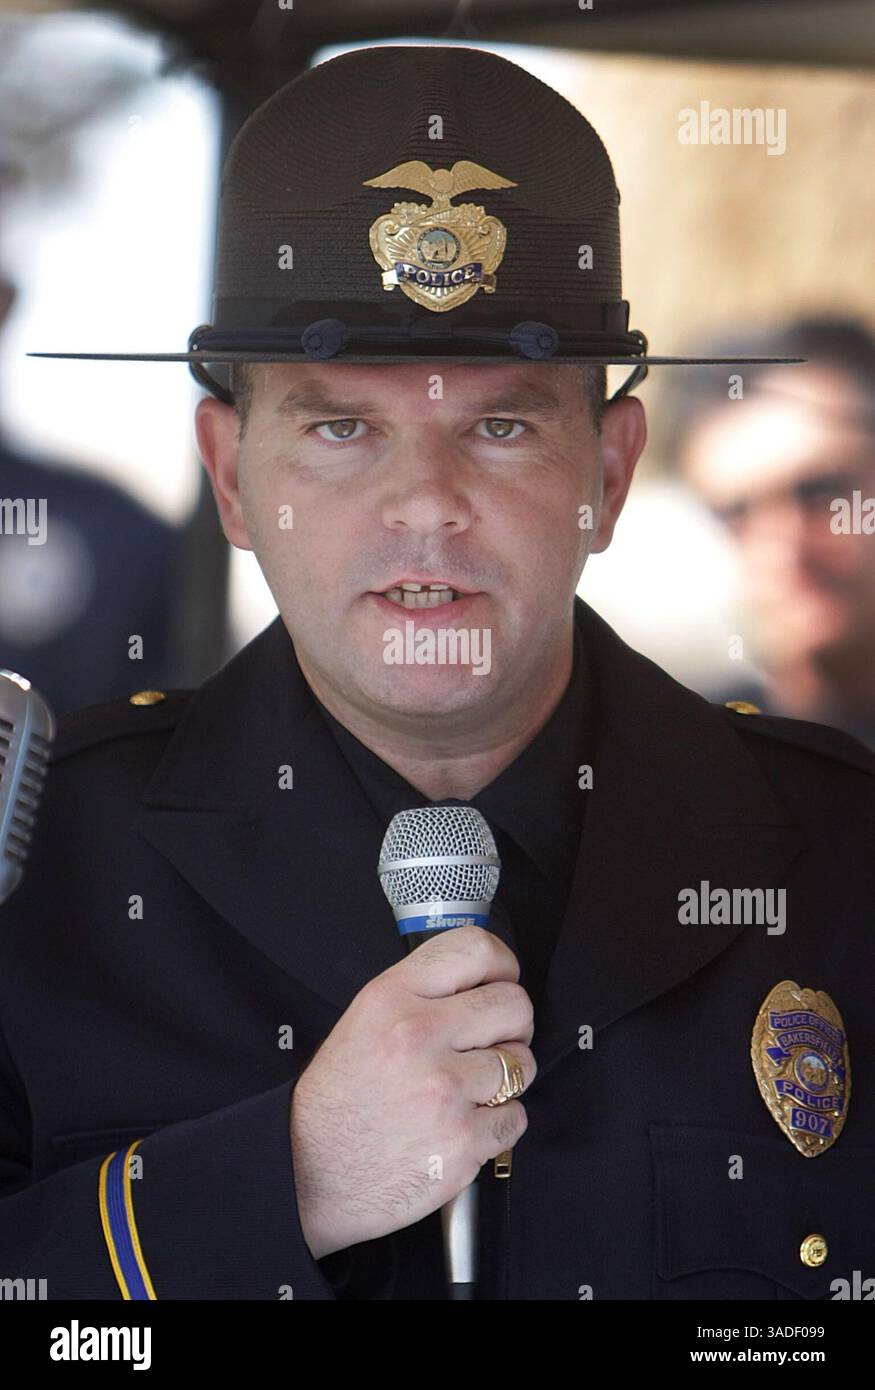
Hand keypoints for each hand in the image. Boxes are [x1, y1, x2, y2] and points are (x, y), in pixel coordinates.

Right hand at [289, 924, 535, 1259]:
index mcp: (392, 998)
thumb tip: (480, 983)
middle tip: (490, 1044)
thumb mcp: (362, 1022)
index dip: (503, 964)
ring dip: (506, 1079)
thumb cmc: (338, 1102)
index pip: (476, 949)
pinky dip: (498, 1125)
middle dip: (512, 1026)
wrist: (310, 1176)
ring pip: (522, 1063)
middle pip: (514, 1004)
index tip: (502, 981)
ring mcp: (445, 1090)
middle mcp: (419, 1035)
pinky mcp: (463, 1141)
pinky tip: (464, 1126)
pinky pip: (515, 1117)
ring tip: (471, 1090)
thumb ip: (419, 995)